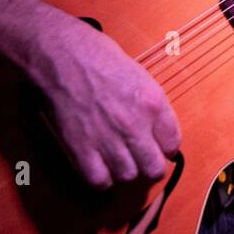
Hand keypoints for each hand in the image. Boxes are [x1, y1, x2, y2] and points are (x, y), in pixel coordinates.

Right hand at [29, 14, 180, 189]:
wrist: (60, 54)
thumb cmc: (96, 56)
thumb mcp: (139, 74)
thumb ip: (151, 106)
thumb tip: (157, 130)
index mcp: (153, 103)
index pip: (173, 144)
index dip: (165, 147)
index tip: (157, 146)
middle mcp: (134, 124)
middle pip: (154, 168)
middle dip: (150, 166)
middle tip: (141, 158)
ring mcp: (107, 138)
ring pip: (128, 177)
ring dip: (124, 171)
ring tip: (118, 159)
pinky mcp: (81, 147)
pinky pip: (99, 180)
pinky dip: (101, 178)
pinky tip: (99, 166)